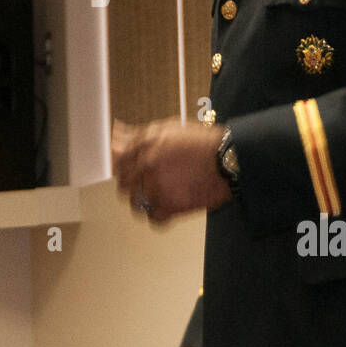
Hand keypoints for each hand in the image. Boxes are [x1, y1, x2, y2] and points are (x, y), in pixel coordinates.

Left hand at [112, 119, 230, 222]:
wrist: (228, 160)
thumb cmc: (202, 142)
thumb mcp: (168, 128)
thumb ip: (138, 133)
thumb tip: (116, 131)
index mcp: (146, 144)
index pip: (118, 158)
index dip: (121, 164)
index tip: (127, 168)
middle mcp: (148, 164)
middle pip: (123, 182)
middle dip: (130, 182)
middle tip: (143, 182)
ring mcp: (157, 187)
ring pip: (135, 201)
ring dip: (142, 199)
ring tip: (157, 194)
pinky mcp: (171, 206)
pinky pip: (152, 218)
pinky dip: (157, 215)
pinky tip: (165, 206)